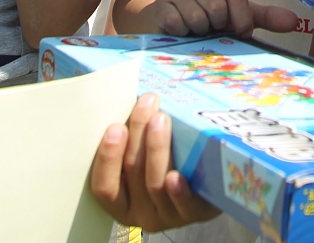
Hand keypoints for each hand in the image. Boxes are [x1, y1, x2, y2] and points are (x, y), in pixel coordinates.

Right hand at [90, 92, 219, 231]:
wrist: (209, 188)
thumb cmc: (168, 164)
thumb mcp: (145, 155)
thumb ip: (133, 136)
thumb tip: (130, 97)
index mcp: (121, 202)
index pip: (104, 187)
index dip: (107, 158)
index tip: (115, 127)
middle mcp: (140, 214)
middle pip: (133, 174)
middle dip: (138, 134)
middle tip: (146, 103)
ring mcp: (167, 216)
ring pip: (155, 185)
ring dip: (156, 149)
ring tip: (161, 119)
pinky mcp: (194, 215)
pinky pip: (184, 205)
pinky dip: (177, 191)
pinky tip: (176, 175)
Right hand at [153, 0, 299, 37]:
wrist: (163, 23)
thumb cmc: (206, 20)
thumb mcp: (235, 17)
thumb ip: (264, 17)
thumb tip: (294, 21)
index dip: (242, 19)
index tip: (241, 32)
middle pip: (217, 8)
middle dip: (217, 27)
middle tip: (211, 30)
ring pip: (198, 18)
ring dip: (199, 33)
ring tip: (196, 31)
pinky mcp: (161, 8)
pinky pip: (177, 24)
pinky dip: (182, 34)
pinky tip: (181, 33)